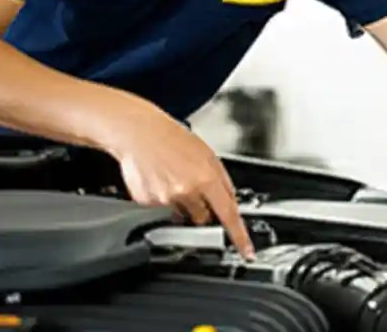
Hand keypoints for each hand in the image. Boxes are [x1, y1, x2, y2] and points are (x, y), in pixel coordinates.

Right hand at [107, 107, 254, 258]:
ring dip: (183, 205)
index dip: (239, 236)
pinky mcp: (147, 204)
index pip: (229, 214)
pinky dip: (163, 202)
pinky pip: (161, 212)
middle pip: (203, 218)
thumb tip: (231, 202)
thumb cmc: (174, 139)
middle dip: (204, 209)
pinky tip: (161, 182)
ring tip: (175, 181)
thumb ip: (222, 182)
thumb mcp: (208, 155)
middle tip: (194, 189)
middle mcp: (187, 192)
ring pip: (182, 216)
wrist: (139, 134)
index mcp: (206, 179)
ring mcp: (165, 200)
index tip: (246, 252)